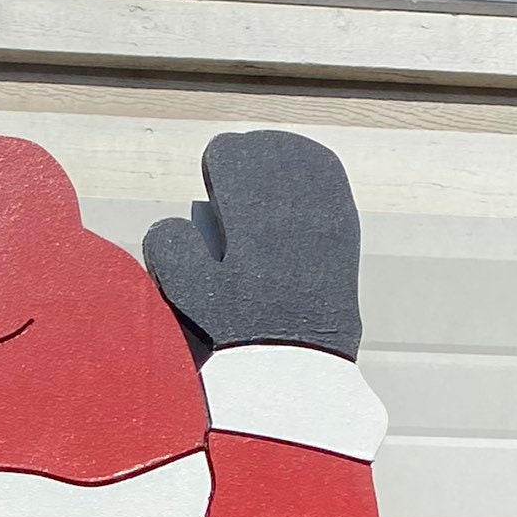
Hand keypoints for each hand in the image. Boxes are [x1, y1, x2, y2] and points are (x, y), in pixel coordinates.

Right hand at [142, 130, 362, 358]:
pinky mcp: (346, 231)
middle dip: (251, 155)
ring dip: (284, 158)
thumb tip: (170, 224)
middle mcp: (289, 205)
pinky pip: (332, 182)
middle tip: (240, 165)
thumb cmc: (238, 332)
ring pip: (302, 160)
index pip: (231, 155)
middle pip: (268, 153)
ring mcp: (324, 214)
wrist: (298, 363)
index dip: (219, 161)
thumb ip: (171, 250)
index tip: (214, 171)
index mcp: (248, 213)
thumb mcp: (190, 294)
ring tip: (270, 167)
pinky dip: (317, 173)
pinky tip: (305, 179)